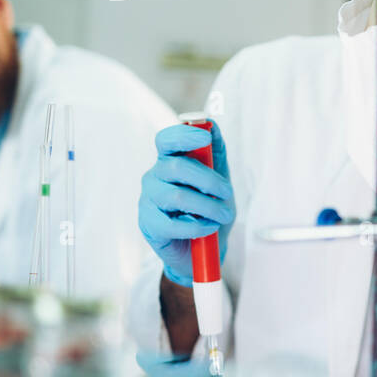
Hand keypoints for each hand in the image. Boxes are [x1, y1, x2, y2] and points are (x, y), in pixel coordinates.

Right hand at [138, 121, 234, 287]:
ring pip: (177, 196)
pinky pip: (173, 224)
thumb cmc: (209, 210)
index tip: (205, 138)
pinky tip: (209, 228)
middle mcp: (154, 177)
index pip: (166, 140)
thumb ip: (215, 153)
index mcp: (169, 161)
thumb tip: (212, 126)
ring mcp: (148, 200)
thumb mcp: (219, 179)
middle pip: (176, 167)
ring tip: (223, 215)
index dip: (183, 135)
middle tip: (228, 193)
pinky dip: (197, 226)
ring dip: (208, 206)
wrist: (203, 250)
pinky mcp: (149, 225)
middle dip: (208, 180)